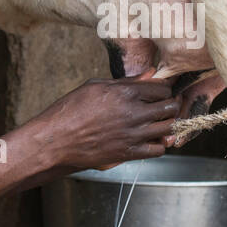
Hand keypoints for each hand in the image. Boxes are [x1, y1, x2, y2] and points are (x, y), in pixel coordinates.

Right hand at [26, 69, 181, 171]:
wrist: (55, 140)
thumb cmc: (70, 110)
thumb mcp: (96, 86)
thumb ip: (126, 81)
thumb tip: (150, 73)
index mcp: (125, 92)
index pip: (161, 88)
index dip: (164, 89)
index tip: (161, 92)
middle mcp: (133, 113)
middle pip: (170, 107)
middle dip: (171, 105)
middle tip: (166, 106)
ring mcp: (133, 134)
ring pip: (168, 128)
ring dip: (168, 124)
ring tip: (161, 122)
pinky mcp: (129, 153)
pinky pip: (158, 150)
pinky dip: (159, 144)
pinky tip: (151, 139)